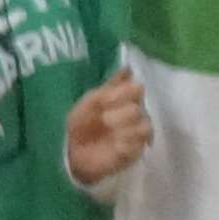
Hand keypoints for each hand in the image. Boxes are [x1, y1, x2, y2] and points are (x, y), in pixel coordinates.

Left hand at [65, 70, 151, 187]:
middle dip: (118, 114)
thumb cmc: (81, 123)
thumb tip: (128, 67)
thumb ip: (111, 86)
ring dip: (123, 129)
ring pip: (144, 126)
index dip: (121, 94)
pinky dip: (126, 145)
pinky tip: (115, 146)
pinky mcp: (136, 152)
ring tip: (110, 135)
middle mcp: (137, 113)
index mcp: (126, 98)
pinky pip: (139, 146)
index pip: (137, 89)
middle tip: (103, 120)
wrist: (73, 151)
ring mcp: (137, 133)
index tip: (104, 101)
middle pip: (137, 108)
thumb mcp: (90, 101)